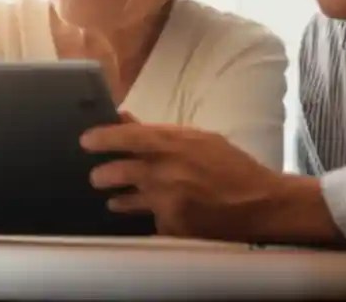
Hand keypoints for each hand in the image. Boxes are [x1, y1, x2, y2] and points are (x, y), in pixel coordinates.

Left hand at [81, 119, 339, 243]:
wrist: (260, 203)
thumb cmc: (231, 166)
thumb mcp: (199, 139)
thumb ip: (161, 133)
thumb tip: (125, 120)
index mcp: (173, 143)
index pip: (126, 137)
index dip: (101, 138)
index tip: (85, 140)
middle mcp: (166, 171)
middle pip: (115, 171)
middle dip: (101, 175)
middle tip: (98, 176)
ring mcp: (167, 201)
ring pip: (125, 200)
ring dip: (118, 199)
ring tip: (116, 198)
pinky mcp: (172, 226)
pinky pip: (149, 220)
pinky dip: (150, 216)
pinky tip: (154, 214)